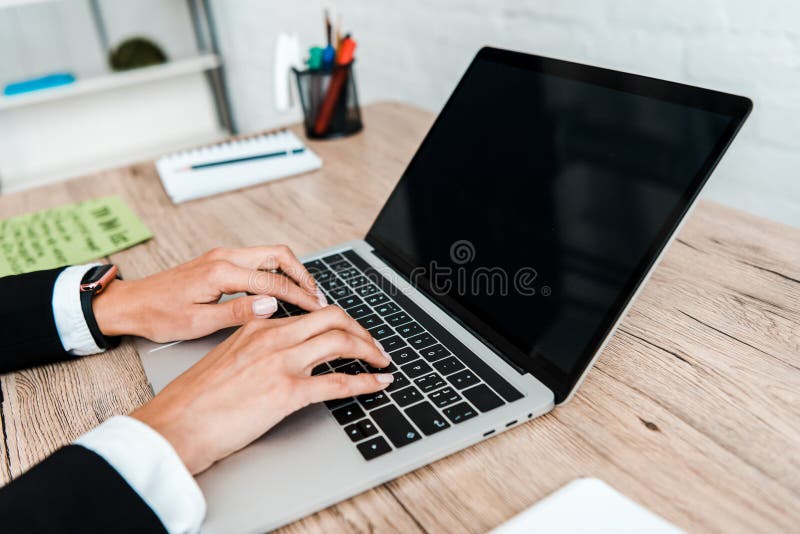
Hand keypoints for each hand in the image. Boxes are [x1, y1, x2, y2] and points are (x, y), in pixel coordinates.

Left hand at [93, 245, 327, 342]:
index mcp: (221, 271)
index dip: (299, 296)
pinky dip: (276, 271)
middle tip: (317, 297)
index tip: (316, 308)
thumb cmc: (159, 315)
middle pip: (278, 254)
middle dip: (302, 274)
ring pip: (269, 254)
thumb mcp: (198, 322)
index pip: (273, 280)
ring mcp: (221, 255)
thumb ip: (238, 312)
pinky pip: (257, 259)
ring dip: (291, 271)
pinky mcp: (219, 261)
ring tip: (305, 294)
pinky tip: (282, 289)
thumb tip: (271, 306)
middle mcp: (224, 256)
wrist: (131, 303)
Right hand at [131, 306, 393, 473]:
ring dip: (369, 349)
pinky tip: (379, 383)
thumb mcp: (226, 358)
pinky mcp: (287, 392)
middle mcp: (273, 338)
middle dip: (361, 329)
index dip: (338, 320)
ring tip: (382, 360)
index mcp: (258, 327)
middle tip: (374, 345)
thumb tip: (276, 353)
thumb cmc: (195, 400)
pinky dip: (366, 381)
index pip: (310, 313)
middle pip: (333, 318)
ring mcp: (281, 362)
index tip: (350, 330)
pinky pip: (339, 381)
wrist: (175, 424)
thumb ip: (254, 348)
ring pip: (341, 341)